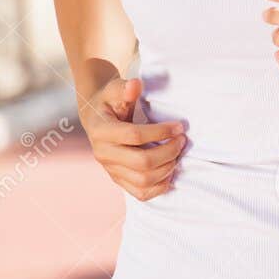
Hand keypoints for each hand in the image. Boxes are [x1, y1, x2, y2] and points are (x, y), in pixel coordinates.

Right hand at [79, 75, 186, 200]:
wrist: (97, 119)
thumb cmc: (109, 101)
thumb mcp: (114, 89)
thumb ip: (125, 88)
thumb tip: (135, 85)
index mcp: (101, 130)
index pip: (135, 136)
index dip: (161, 132)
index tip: (179, 126)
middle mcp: (103, 154)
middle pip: (142, 162)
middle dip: (169, 152)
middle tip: (182, 141)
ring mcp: (110, 170)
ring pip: (143, 180)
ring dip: (167, 169)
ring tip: (177, 154)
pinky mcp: (118, 180)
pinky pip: (141, 194)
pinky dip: (160, 187)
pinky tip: (169, 171)